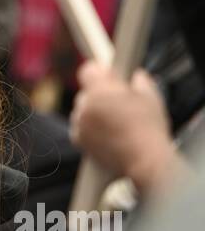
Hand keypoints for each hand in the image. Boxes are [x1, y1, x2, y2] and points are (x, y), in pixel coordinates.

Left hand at [70, 62, 182, 197]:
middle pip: (86, 93)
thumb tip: (137, 77)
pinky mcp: (79, 141)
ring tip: (116, 124)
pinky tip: (109, 135)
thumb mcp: (151, 97)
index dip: (99, 73)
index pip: (87, 70)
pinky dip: (90, 131)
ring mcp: (80, 124)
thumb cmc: (149, 129)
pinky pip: (80, 129)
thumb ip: (140, 81)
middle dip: (99, 97)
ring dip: (94, 115)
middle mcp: (85, 105)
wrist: (144, 160)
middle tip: (118, 104)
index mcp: (100, 89)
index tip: (108, 78)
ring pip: (83, 112)